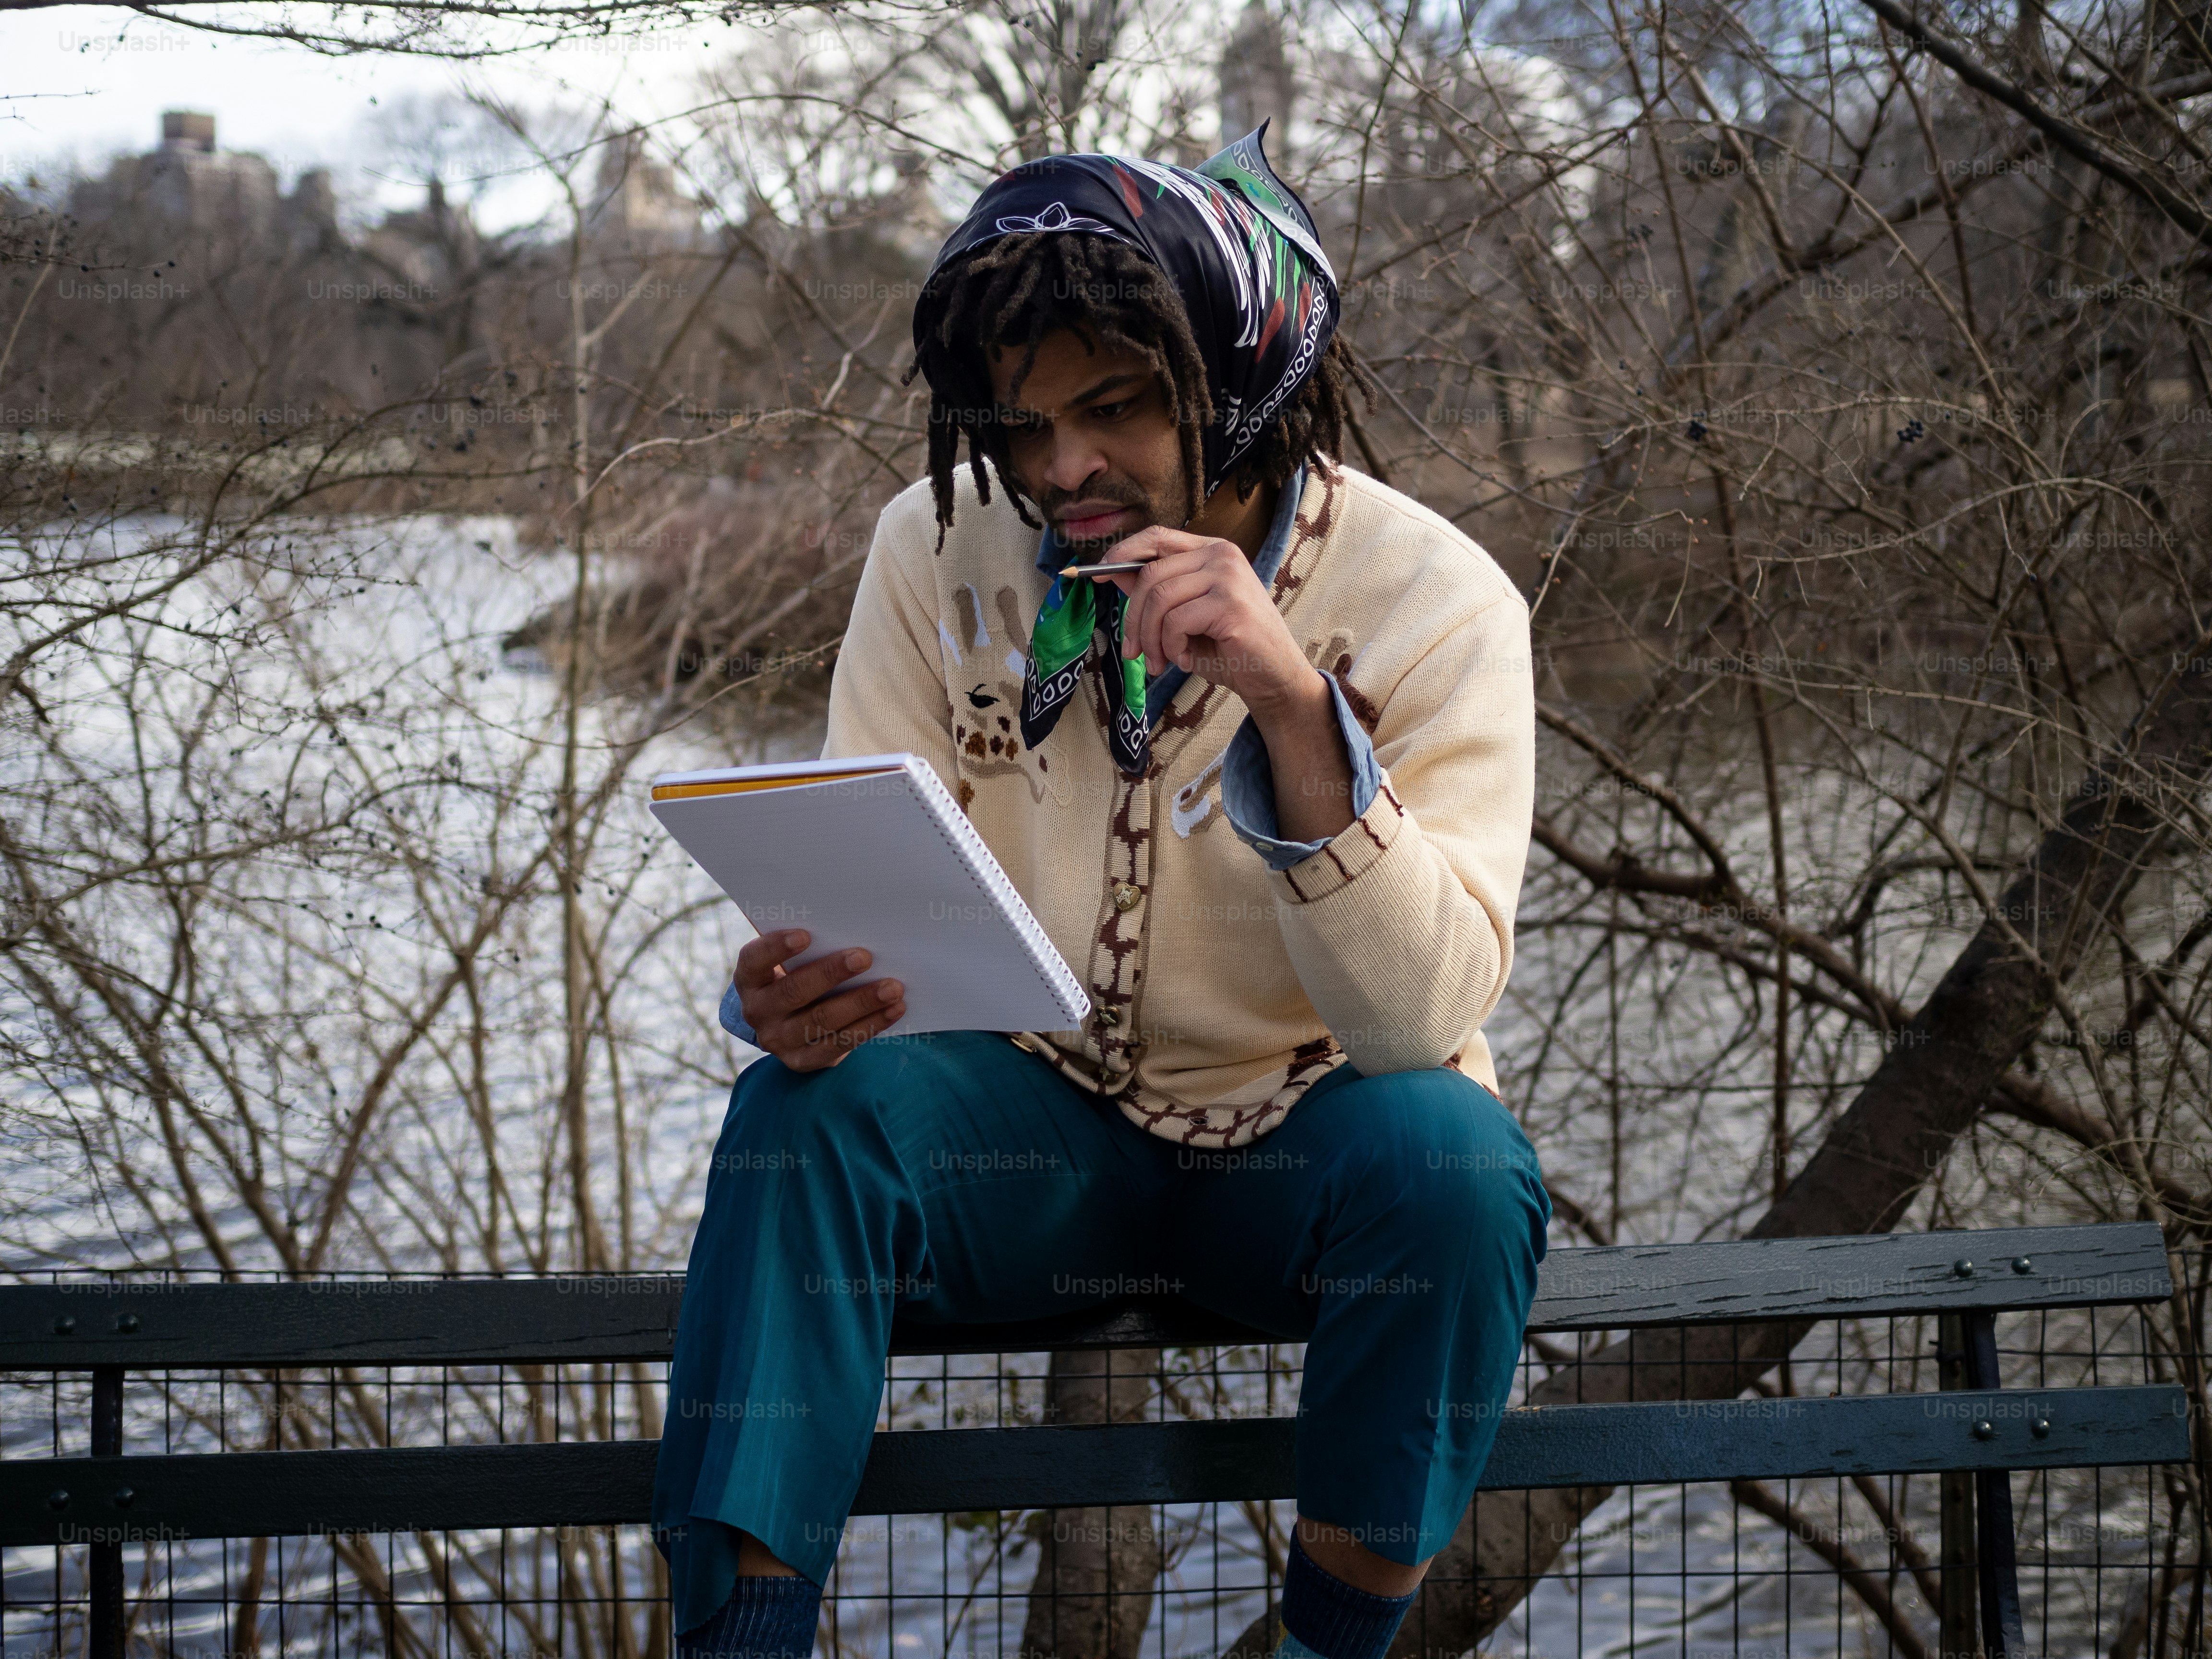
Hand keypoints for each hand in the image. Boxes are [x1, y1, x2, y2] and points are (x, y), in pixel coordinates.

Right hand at [735, 929, 904, 1071]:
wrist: (787, 1025)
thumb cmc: (796, 975)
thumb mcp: (789, 960)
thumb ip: (804, 943)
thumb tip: (839, 916)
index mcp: (750, 979)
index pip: (756, 961)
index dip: (777, 948)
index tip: (806, 934)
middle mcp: (757, 1011)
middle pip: (794, 992)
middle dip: (831, 973)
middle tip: (865, 957)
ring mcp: (778, 1040)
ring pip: (822, 1020)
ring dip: (861, 1002)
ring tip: (893, 987)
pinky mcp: (802, 1061)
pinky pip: (840, 1043)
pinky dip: (871, 1025)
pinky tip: (894, 1009)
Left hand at [1098, 526, 1314, 717]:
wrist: (1273, 676)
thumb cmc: (1229, 647)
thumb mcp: (1184, 616)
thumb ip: (1156, 593)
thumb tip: (1115, 573)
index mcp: (1212, 550)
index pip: (1156, 537)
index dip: (1121, 553)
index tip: (1096, 576)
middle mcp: (1221, 555)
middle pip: (1150, 575)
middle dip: (1132, 620)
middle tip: (1132, 653)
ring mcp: (1228, 577)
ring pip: (1159, 600)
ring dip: (1150, 639)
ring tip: (1160, 663)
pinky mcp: (1230, 605)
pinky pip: (1175, 622)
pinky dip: (1171, 647)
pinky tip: (1185, 660)